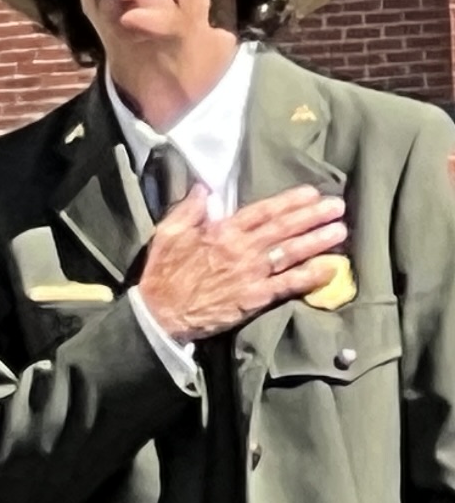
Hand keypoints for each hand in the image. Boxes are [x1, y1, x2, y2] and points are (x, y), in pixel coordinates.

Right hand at [139, 184, 349, 345]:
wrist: (162, 312)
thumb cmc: (164, 271)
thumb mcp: (167, 232)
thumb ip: (188, 209)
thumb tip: (204, 189)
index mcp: (221, 231)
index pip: (262, 211)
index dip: (288, 201)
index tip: (310, 192)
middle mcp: (242, 249)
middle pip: (283, 229)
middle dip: (312, 215)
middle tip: (337, 206)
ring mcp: (252, 274)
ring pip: (291, 253)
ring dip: (318, 241)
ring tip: (340, 231)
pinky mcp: (256, 297)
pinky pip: (289, 284)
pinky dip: (311, 276)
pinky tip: (331, 268)